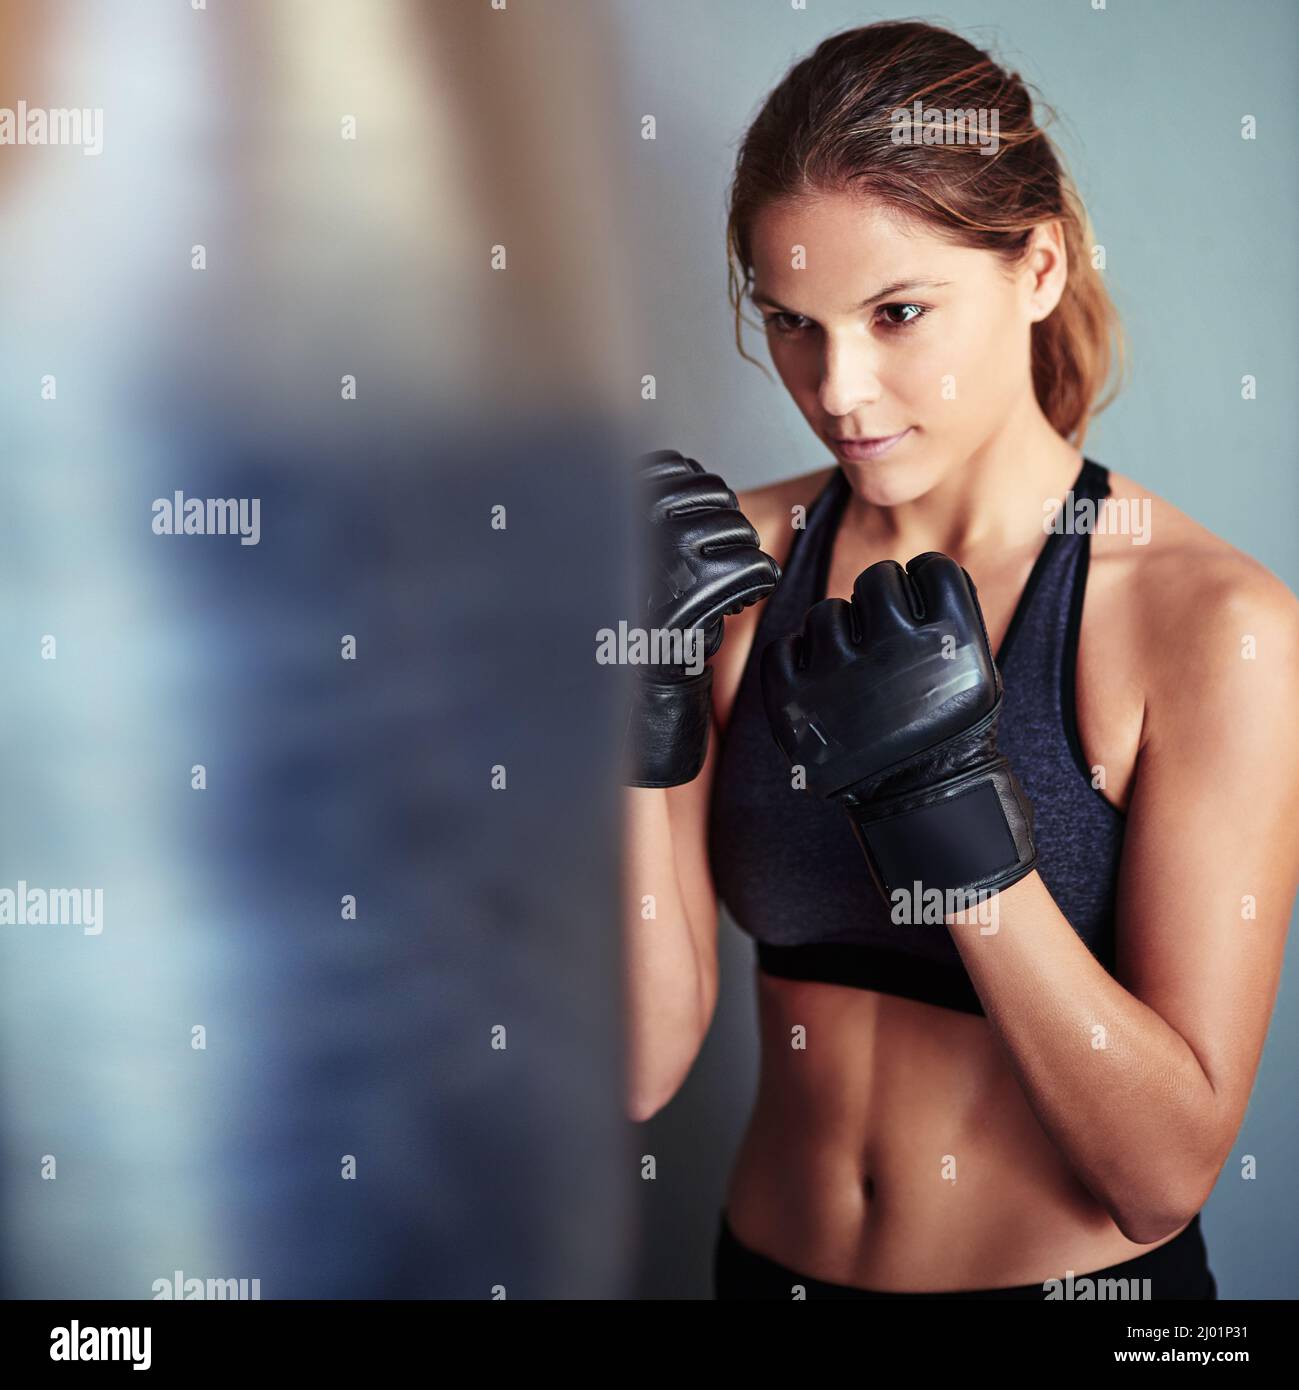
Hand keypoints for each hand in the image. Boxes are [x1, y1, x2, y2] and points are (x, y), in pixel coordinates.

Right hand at [624, 450, 780, 786]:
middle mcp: (637, 519)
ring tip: (723, 589)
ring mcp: (669, 551)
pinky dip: (757, 587)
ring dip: (743, 559)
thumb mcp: (625, 545)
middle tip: (716, 567)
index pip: (677, 466)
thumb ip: (650, 503)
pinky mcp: (700, 588)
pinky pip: (756, 569)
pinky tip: (735, 604)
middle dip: (726, 530)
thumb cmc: (628, 616)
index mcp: (615, 501)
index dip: (699, 499)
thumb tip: (690, 472)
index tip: (695, 533)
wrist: (620, 678)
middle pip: (716, 495)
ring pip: (741, 532)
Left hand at [760, 552, 1035, 901]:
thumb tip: (921, 574)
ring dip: (840, 629)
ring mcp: (840, 674)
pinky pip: (783, 647)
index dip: (926, 581)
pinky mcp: (796, 699)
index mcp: (948, 639)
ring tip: (853, 663)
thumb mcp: (975, 672)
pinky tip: (818, 673)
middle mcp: (894, 649)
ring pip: (827, 612)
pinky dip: (796, 655)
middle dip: (882, 596)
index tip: (921, 601)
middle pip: (877, 580)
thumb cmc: (946, 730)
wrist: (916, 797)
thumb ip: (951, 619)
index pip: (933, 570)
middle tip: (883, 626)